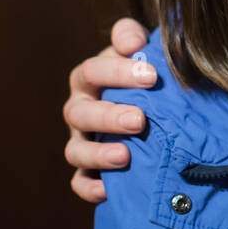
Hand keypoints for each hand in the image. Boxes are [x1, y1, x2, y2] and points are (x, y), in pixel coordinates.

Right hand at [63, 18, 154, 202]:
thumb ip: (132, 39)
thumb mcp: (140, 51)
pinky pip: (79, 183)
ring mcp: (81, 141)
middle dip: (109, 116)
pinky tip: (108, 189)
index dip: (119, 72)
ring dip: (98, 154)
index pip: (94, 71)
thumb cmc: (144, 75)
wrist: (152, 105)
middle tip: (139, 120)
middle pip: (81, 113)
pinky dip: (89, 187)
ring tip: (125, 156)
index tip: (152, 76)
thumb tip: (131, 40)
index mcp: (90, 78)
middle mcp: (80, 109)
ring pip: (75, 150)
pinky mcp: (87, 171)